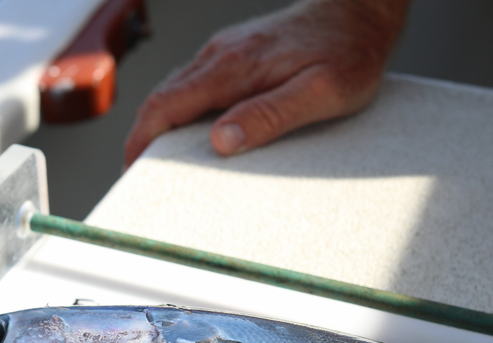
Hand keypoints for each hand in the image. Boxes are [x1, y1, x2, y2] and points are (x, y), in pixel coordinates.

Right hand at [123, 0, 409, 166]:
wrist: (361, 10)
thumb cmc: (350, 52)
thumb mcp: (322, 93)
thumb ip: (270, 115)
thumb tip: (221, 140)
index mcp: (234, 67)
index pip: (166, 105)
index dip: (142, 141)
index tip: (132, 170)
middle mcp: (222, 55)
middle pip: (162, 98)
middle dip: (144, 138)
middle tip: (141, 175)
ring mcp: (226, 52)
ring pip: (176, 90)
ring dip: (161, 125)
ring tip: (161, 161)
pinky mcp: (236, 54)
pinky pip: (195, 83)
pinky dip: (181, 111)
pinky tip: (191, 132)